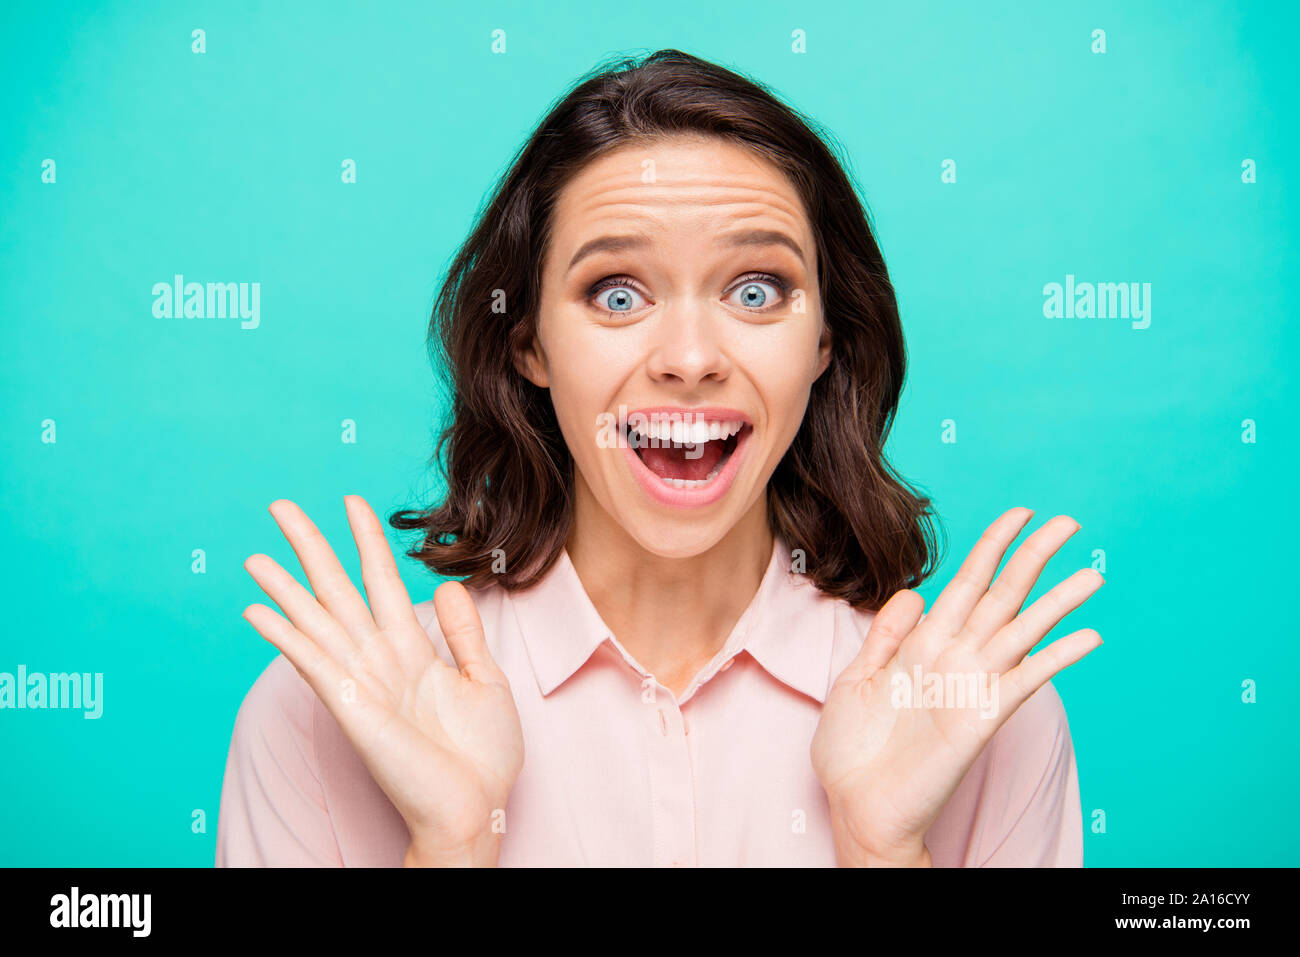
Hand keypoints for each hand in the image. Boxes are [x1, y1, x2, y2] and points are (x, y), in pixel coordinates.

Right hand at [241, 495, 523, 866]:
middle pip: (337, 591)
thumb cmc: (482, 755)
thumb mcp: (486, 680)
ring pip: (316, 621)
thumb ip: (465, 634)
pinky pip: (314, 664)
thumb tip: (447, 585)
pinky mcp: (353, 709)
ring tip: (254, 556)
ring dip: (284, 588)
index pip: (382, 581)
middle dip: (310, 547)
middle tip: (281, 506)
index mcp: (412, 651)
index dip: (367, 541)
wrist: (477, 808)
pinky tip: (258, 612)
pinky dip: (286, 637)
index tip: (352, 501)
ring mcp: (362, 683)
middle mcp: (379, 661)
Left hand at [810, 507, 1102, 866]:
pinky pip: (1026, 679)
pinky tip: (1090, 637)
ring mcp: (973, 685)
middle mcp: (955, 658)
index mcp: (922, 643)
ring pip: (1024, 630)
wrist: (857, 806)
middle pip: (1004, 595)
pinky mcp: (983, 717)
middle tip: (1070, 523)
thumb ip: (885, 635)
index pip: (966, 582)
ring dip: (1059, 602)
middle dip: (1034, 557)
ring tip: (1093, 574)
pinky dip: (1058, 657)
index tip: (1019, 513)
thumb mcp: (855, 679)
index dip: (992, 546)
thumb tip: (914, 592)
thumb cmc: (851, 749)